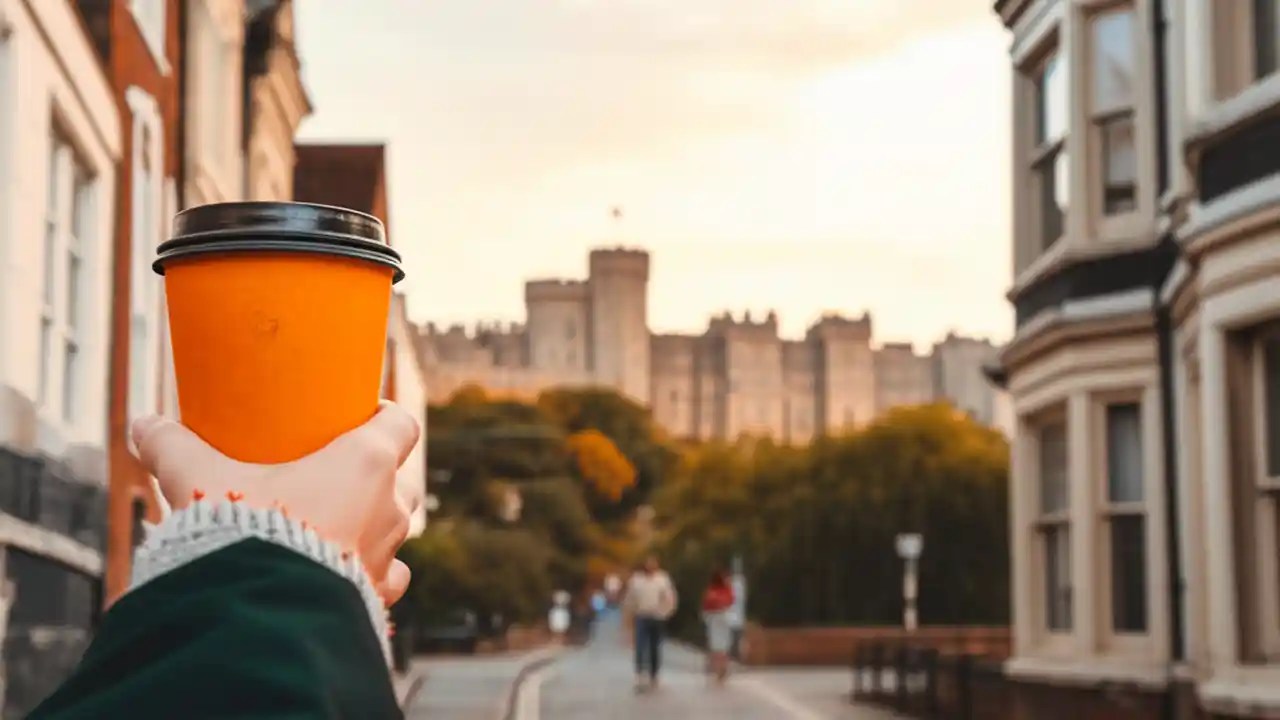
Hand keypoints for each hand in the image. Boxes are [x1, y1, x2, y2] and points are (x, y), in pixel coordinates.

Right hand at [132, 401, 421, 606]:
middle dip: (373, 477)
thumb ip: (172, 448)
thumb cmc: (241, 536)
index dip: (384, 418)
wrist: (258, 620)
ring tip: (331, 527)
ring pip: (393, 530)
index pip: (400, 424)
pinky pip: (386, 579)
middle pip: (398, 479)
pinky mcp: (376, 598)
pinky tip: (338, 574)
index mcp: (364, 464)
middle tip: (331, 475)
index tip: (361, 416)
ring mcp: (387, 556)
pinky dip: (366, 574)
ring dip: (369, 526)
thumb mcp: (198, 482)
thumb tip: (142, 425)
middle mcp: (387, 508)